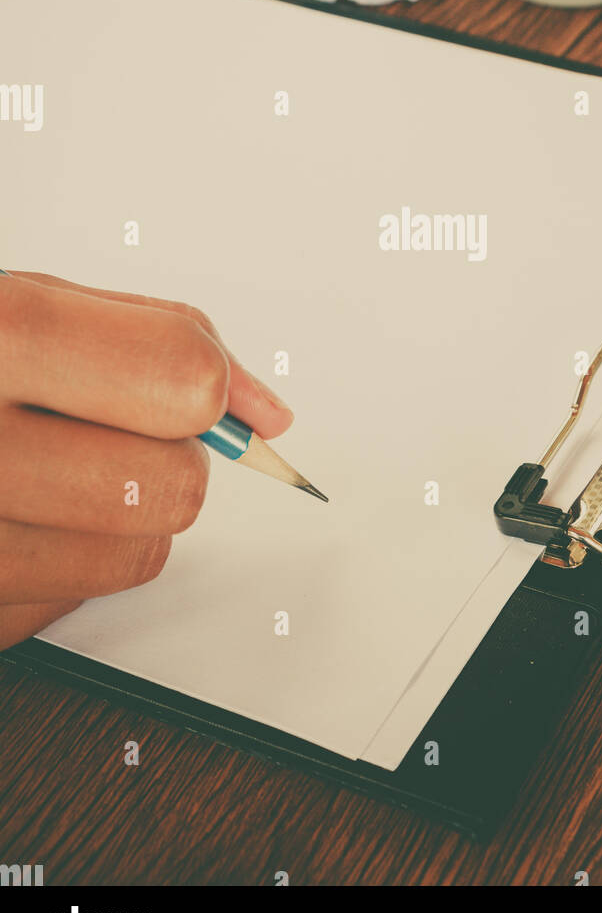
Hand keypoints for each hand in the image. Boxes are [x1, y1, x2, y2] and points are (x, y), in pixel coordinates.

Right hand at [0, 273, 292, 648]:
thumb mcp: (24, 306)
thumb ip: (156, 337)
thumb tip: (264, 413)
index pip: (179, 380)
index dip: (201, 384)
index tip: (183, 384)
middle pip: (170, 486)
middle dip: (160, 455)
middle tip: (100, 426)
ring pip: (136, 558)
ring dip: (116, 516)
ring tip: (47, 468)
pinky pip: (68, 606)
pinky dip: (58, 567)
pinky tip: (8, 516)